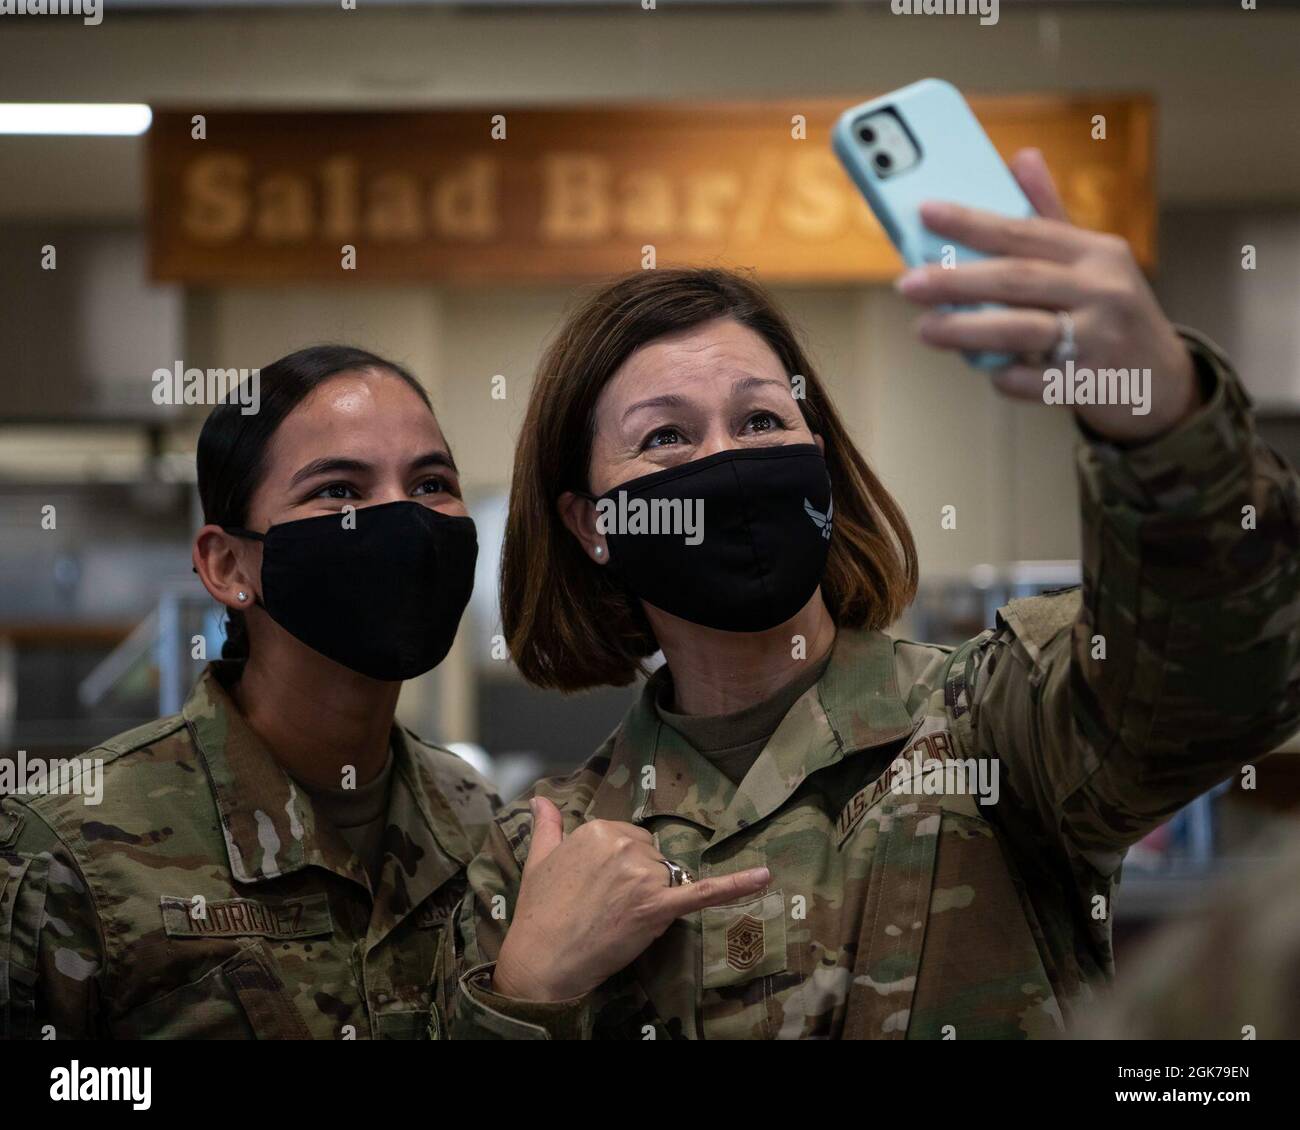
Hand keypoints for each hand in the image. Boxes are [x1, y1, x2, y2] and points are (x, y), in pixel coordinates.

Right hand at [492, 797, 770, 1001]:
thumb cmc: (540, 914)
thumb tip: (541, 799)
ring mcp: (642, 876)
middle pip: (654, 856)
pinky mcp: (657, 907)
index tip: (602, 887)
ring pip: (668, 878)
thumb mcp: (539, 860)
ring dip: (654, 897)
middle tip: (609, 906)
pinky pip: (701, 892)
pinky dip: (735, 886)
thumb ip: (548, 826)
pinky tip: (763, 877)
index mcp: (598, 829)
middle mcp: (623, 846)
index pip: (633, 838)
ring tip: (619, 919)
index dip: (623, 866)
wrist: (542, 960)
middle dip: (641, 881)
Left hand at [895, 148, 1199, 443]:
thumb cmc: (1112, 312)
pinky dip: (1004, 375)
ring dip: (966, 330)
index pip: (1025, 230)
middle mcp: (1102, 289)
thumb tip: (1021, 157)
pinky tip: (986, 370)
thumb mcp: (1093, 260)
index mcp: (1096, 251)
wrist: (1163, 380)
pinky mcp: (1091, 383)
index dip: (972, 221)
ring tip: (925, 329)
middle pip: (1016, 279)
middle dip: (956, 280)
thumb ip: (1051, 216)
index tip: (925, 211)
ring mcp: (1099, 338)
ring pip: (1020, 330)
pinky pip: (1033, 380)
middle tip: (908, 283)